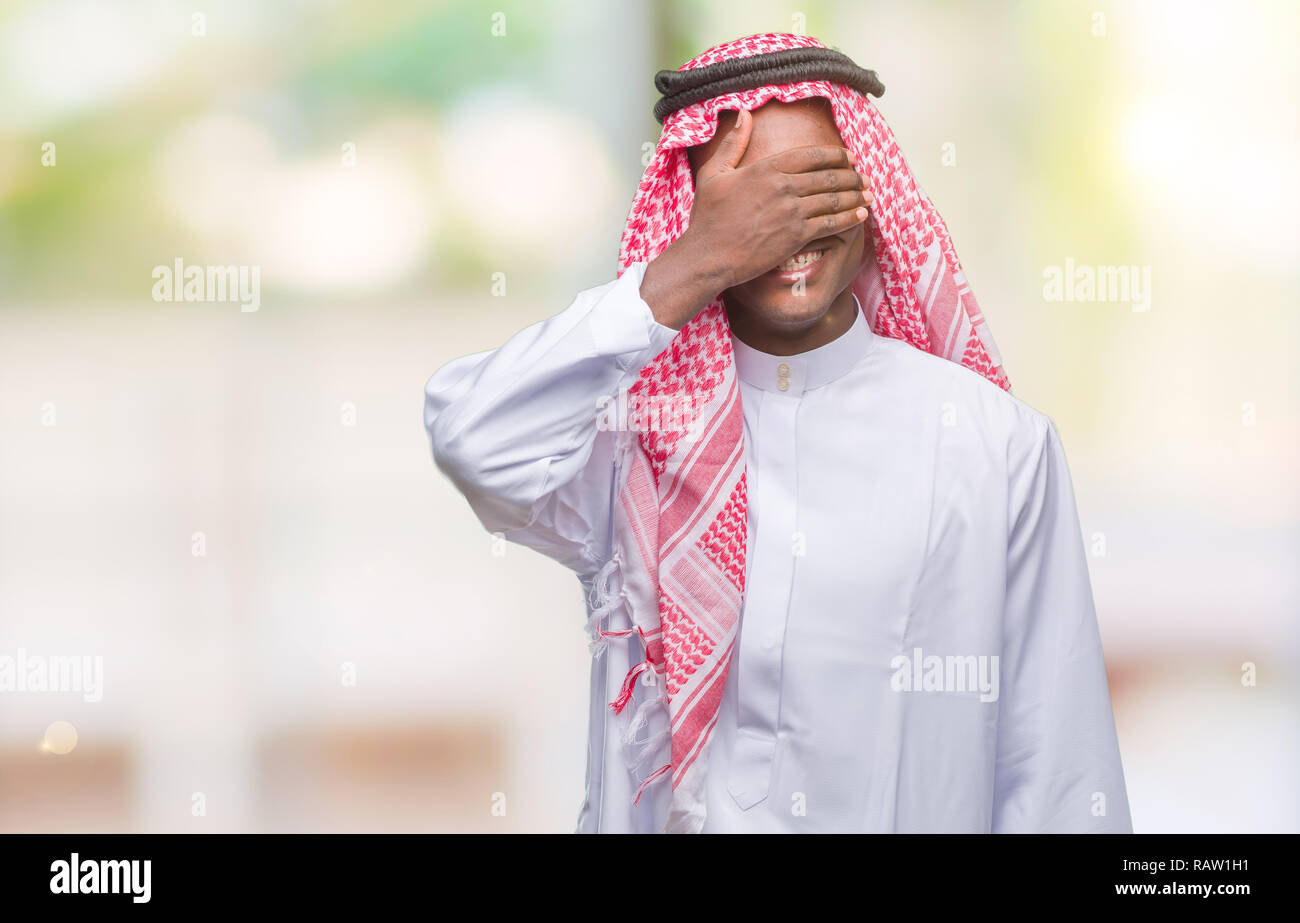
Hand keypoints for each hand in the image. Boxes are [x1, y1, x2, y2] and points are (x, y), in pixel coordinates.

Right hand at [640, 108, 871, 329]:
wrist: (708, 256)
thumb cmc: (707, 217)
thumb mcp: (714, 174)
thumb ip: (733, 143)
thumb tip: (745, 114)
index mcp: (766, 168)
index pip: (811, 155)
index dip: (835, 155)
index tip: (848, 157)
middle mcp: (783, 186)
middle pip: (828, 176)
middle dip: (851, 176)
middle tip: (864, 178)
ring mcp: (792, 212)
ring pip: (833, 199)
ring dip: (855, 196)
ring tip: (868, 195)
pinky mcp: (796, 236)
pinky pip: (831, 223)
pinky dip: (849, 218)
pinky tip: (859, 216)